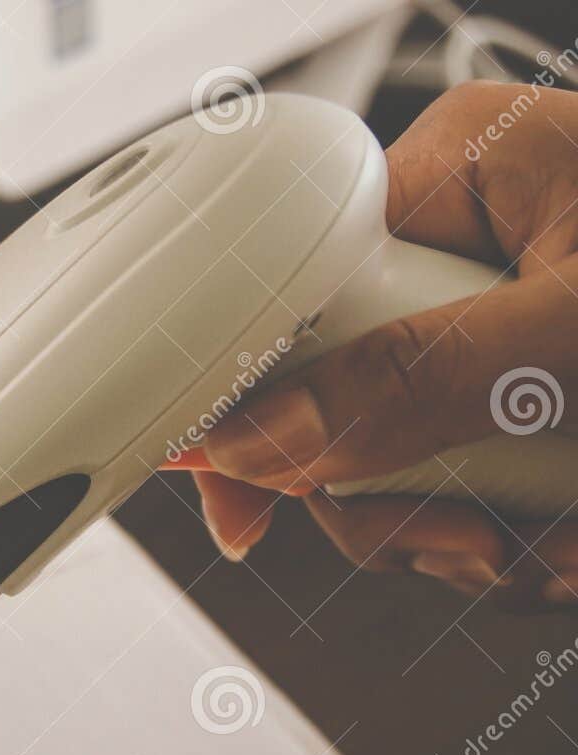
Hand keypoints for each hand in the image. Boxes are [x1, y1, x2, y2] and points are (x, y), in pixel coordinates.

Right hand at [196, 81, 577, 607]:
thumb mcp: (576, 336)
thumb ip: (408, 384)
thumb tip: (256, 438)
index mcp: (462, 179)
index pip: (290, 289)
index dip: (250, 404)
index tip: (237, 505)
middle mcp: (471, 258)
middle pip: (335, 403)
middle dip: (393, 501)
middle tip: (462, 543)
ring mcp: (503, 344)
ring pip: (401, 470)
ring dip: (470, 541)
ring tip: (553, 549)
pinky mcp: (539, 415)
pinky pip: (474, 497)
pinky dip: (524, 547)